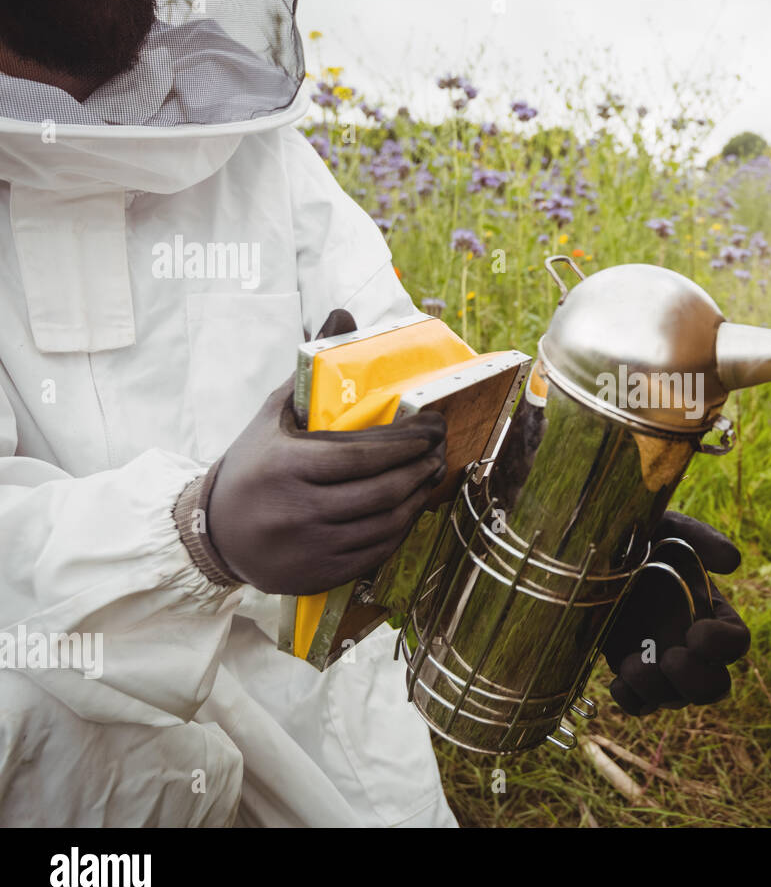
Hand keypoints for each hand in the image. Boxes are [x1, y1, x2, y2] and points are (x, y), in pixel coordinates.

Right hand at [202, 309, 448, 594]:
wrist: (214, 532)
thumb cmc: (252, 464)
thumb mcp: (273, 414)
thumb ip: (310, 367)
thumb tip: (342, 312)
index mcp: (287, 465)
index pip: (364, 454)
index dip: (407, 442)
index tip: (433, 428)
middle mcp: (298, 509)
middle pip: (382, 489)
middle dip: (422, 467)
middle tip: (440, 450)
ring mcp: (310, 546)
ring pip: (385, 523)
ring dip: (418, 497)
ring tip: (431, 475)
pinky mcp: (320, 574)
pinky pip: (375, 552)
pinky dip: (400, 529)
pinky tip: (410, 507)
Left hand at [602, 511, 749, 715]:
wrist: (588, 549)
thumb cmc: (636, 532)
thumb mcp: (665, 525)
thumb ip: (699, 538)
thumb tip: (733, 561)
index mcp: (709, 611)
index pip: (736, 642)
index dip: (723, 646)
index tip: (695, 632)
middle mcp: (690, 642)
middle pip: (716, 686)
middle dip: (697, 681)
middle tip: (670, 658)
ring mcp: (660, 662)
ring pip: (676, 701)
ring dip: (658, 691)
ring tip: (631, 665)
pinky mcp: (629, 672)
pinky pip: (640, 705)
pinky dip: (632, 701)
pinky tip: (617, 679)